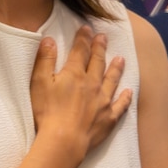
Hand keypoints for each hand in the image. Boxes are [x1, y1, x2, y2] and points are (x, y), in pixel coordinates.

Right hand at [28, 25, 130, 157]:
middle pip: (98, 62)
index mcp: (74, 74)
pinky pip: (120, 104)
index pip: (80, 51)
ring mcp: (103, 101)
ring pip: (112, 80)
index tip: (87, 28)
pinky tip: (128, 92)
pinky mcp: (109, 117)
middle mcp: (92, 84)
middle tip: (104, 37)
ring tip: (120, 59)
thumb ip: (45, 60)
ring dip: (116, 68)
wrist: (64, 139)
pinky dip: (125, 97)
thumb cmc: (47, 111)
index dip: (83, 38)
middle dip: (100, 48)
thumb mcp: (38, 82)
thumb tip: (49, 40)